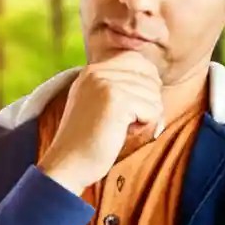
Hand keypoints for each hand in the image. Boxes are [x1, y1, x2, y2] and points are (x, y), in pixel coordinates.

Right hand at [37, 51, 162, 193]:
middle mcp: (97, 71)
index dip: (146, 83)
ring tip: (121, 128)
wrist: (68, 164)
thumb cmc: (88, 142)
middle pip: (149, 76)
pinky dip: (145, 126)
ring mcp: (106, 84)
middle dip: (147, 102)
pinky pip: (153, 110)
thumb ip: (119, 86)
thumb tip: (156, 80)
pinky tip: (123, 133)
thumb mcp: (98, 103)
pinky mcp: (116, 100)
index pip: (137, 60)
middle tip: (127, 122)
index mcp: (92, 70)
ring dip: (145, 117)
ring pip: (154, 95)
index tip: (135, 108)